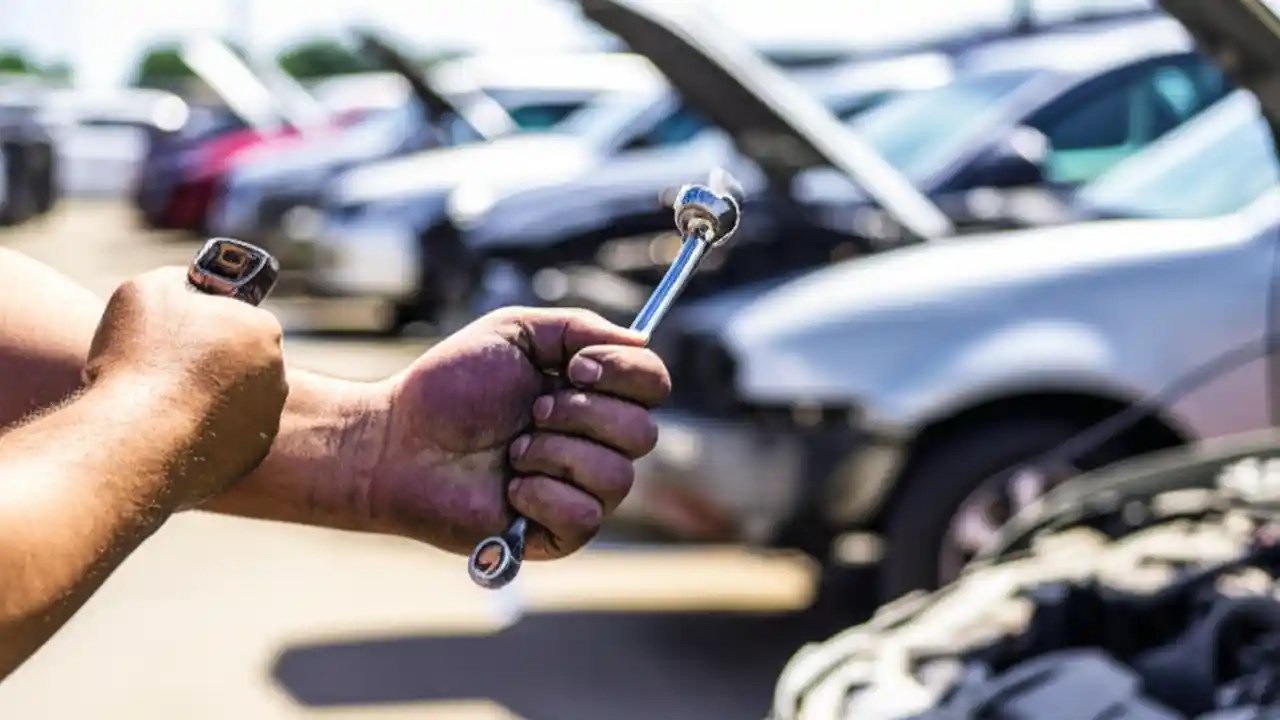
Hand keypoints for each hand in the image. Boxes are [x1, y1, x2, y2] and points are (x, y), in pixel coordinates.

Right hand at [84, 268, 287, 507]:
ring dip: (208, 400)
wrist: (138, 437)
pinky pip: (227, 438)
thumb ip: (178, 281)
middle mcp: (278, 374)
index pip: (238, 318)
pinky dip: (205, 435)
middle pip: (241, 361)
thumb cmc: (142, 356)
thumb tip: (188, 287)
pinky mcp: (251, 456)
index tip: (177, 333)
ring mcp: (268, 419)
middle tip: (165, 370)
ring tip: (163, 405)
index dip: (204, 323)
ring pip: (236, 402)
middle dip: (210, 363)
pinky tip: (171, 433)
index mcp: (262, 329)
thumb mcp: (147, 289)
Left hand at [363, 308, 670, 558]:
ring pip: (618, 477)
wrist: (398, 441)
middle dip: (581, 414)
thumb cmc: (450, 388)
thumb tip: (641, 341)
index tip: (576, 367)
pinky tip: (509, 487)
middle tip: (531, 411)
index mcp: (593, 395)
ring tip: (514, 450)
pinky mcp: (559, 534)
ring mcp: (581, 490)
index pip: (654, 385)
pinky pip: (586, 515)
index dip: (626, 375)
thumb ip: (579, 327)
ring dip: (557, 454)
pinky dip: (542, 493)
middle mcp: (596, 443)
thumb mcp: (514, 332)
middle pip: (643, 433)